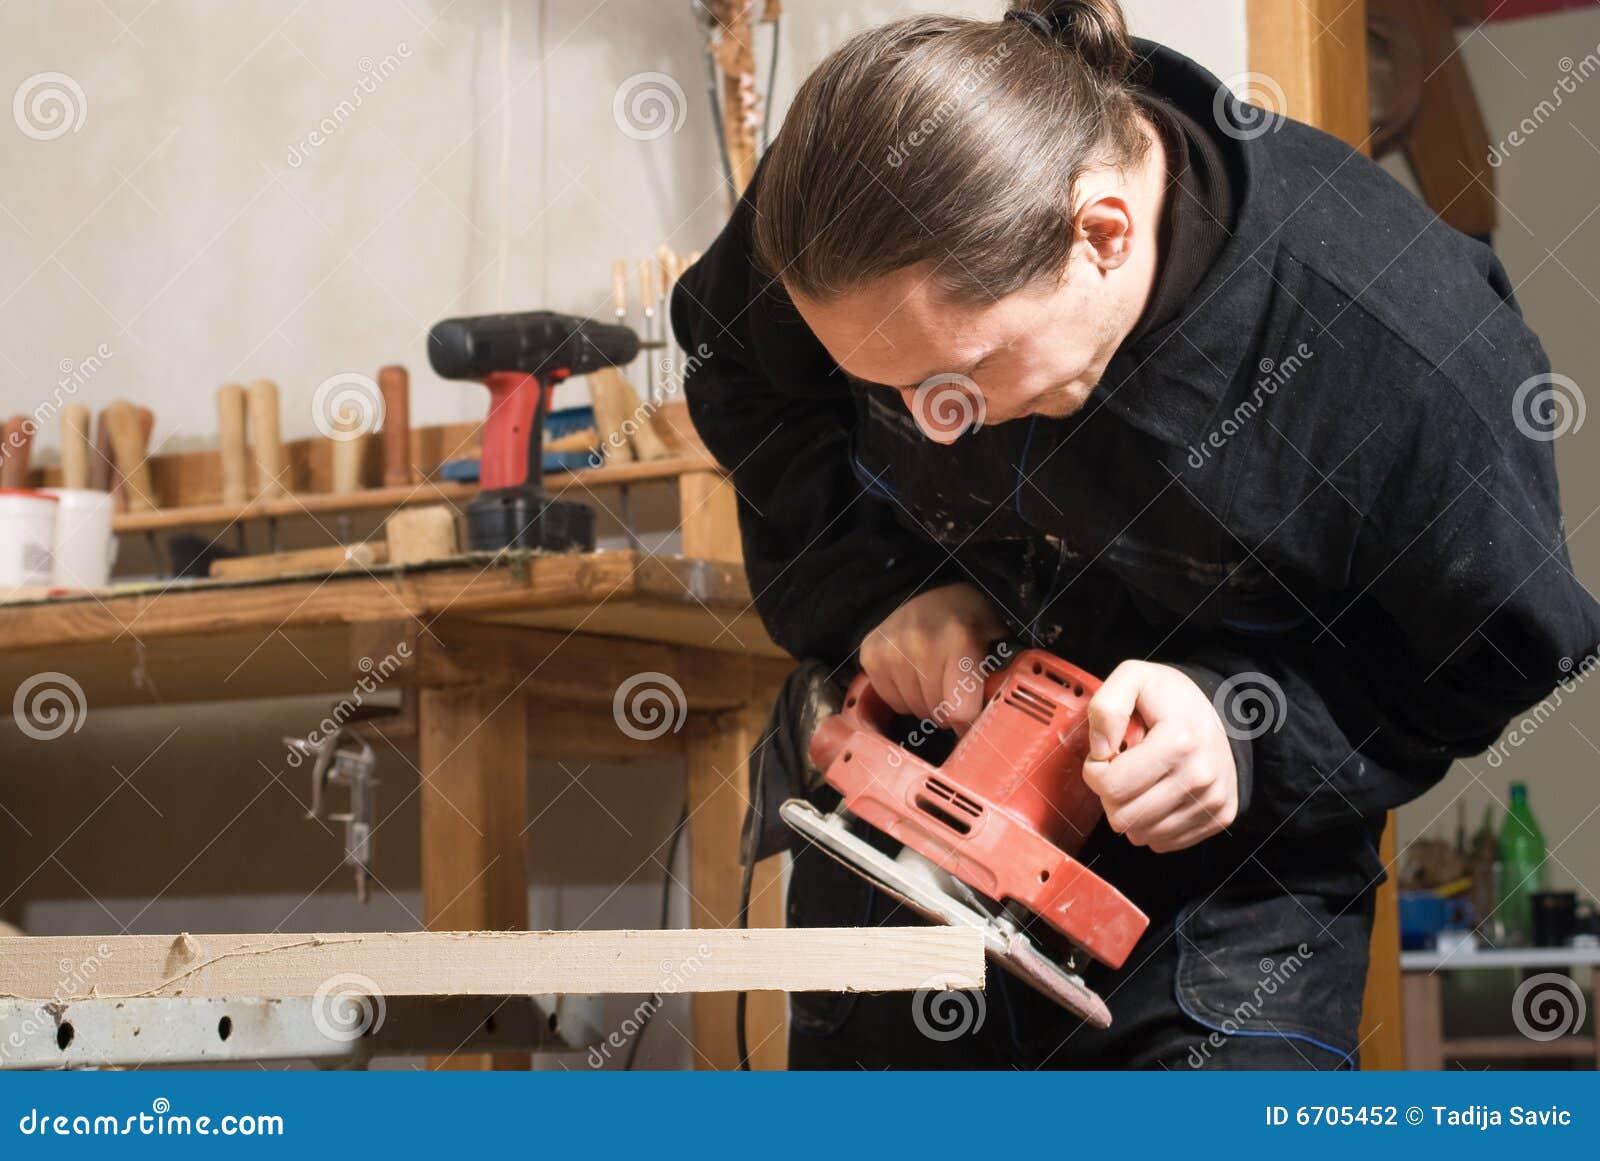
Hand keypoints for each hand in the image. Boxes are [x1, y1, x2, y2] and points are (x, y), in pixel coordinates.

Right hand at [859, 583, 1004, 728]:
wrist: (929, 591)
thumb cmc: (965, 617)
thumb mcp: (995, 637)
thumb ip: (999, 675)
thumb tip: (1000, 715)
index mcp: (959, 640)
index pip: (960, 709)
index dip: (970, 721)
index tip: (972, 720)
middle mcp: (920, 644)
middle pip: (936, 712)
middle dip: (949, 711)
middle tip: (955, 692)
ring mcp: (891, 650)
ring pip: (914, 709)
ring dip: (926, 704)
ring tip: (934, 679)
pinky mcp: (870, 656)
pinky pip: (892, 701)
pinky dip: (904, 696)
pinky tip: (913, 676)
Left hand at [1081, 661, 1237, 852]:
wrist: (1224, 711)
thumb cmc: (1172, 698)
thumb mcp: (1134, 678)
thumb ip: (1107, 706)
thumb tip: (1100, 749)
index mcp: (1178, 741)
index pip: (1111, 785)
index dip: (1095, 771)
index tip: (1106, 755)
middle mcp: (1200, 776)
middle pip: (1123, 817)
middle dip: (1110, 795)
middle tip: (1121, 770)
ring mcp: (1212, 801)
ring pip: (1141, 835)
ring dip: (1130, 811)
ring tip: (1140, 781)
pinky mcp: (1219, 818)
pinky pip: (1164, 843)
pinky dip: (1151, 824)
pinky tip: (1157, 796)